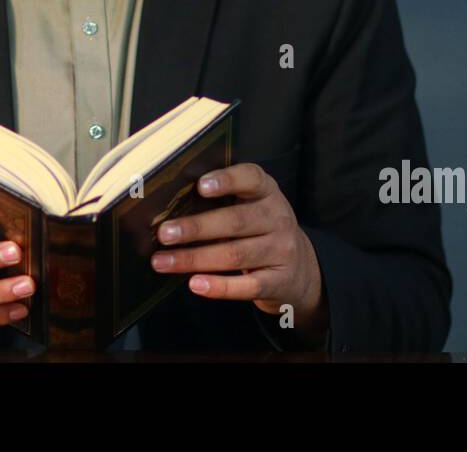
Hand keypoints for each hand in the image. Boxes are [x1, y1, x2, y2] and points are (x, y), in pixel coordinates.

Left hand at [150, 163, 327, 340]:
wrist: (302, 270)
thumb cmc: (262, 230)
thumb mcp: (253, 207)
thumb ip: (224, 202)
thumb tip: (171, 207)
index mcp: (268, 192)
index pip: (251, 179)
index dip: (226, 181)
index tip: (200, 185)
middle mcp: (278, 218)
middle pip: (236, 221)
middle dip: (196, 228)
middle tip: (164, 233)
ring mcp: (281, 251)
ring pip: (235, 254)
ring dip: (194, 259)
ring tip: (163, 262)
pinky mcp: (279, 282)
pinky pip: (247, 286)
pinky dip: (219, 286)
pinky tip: (195, 284)